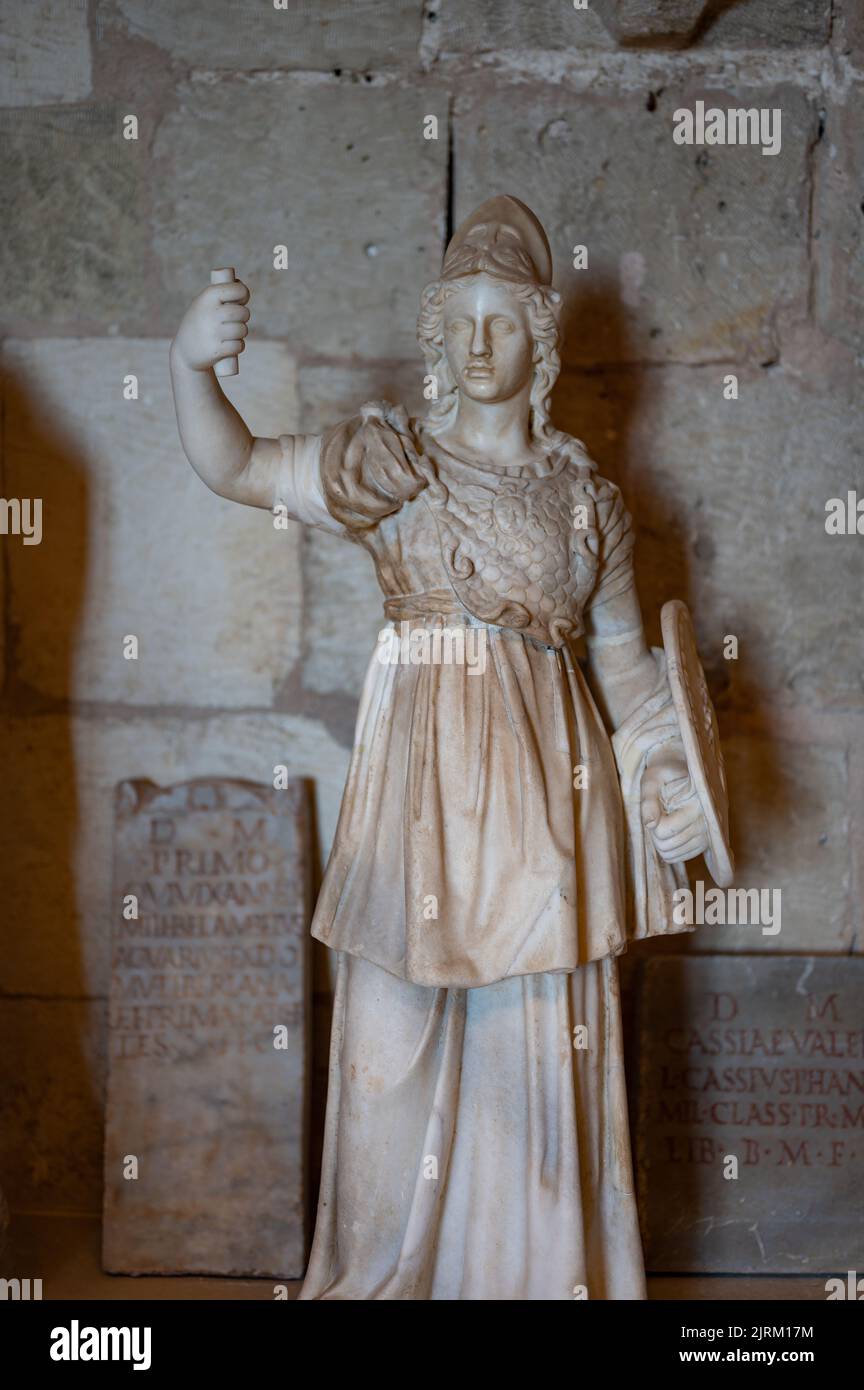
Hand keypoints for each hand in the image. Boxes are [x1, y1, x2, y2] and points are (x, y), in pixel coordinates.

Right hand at [171, 278, 250, 372]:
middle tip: (236, 319)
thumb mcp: (203, 303)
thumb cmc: (199, 322)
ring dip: (241, 332)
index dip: (243, 294)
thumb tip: (239, 283)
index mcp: (208, 296)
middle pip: (243, 312)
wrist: (183, 352)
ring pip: (243, 330)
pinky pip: (239, 345)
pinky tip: (231, 345)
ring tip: (231, 332)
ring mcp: (213, 332)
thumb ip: (220, 293)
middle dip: (244, 316)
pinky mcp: (217, 351)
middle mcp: (210, 313)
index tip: (241, 300)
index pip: (238, 290)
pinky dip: (238, 346)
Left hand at [641, 749, 707, 863]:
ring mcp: (708, 835)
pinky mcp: (706, 844)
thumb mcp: (652, 780)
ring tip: (664, 822)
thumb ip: (648, 801)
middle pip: (666, 844)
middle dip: (654, 833)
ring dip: (661, 841)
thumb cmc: (665, 775)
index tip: (654, 809)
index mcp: (697, 803)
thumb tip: (649, 825)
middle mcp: (707, 821)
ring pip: (672, 854)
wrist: (685, 773)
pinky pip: (680, 857)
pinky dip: (669, 849)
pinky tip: (670, 832)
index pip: (665, 829)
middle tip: (657, 815)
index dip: (652, 823)